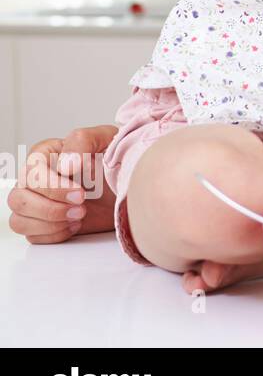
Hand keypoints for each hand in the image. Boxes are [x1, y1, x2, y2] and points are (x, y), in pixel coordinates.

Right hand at [7, 124, 118, 243]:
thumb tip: (64, 165)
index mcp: (45, 155)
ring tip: (80, 216)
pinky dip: (54, 234)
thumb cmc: (116, 158)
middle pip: (19, 200)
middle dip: (50, 209)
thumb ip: (82, 141)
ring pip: (19, 221)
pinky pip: (33, 236)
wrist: (130, 184)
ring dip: (50, 224)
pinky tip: (76, 225)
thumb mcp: (106, 139)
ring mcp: (36, 202)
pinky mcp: (43, 222)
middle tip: (82, 209)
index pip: (31, 174)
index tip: (80, 193)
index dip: (52, 187)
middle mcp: (35, 179)